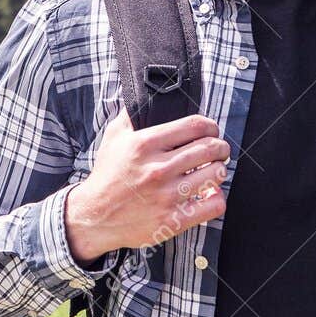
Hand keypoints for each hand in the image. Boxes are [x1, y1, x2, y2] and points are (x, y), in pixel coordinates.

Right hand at [64, 107, 229, 262]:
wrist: (94, 216)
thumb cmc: (107, 176)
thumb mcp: (113, 138)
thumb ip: (131, 115)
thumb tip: (146, 96)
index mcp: (145, 144)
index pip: (195, 126)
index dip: (211, 126)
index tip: (212, 131)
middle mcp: (157, 168)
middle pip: (210, 148)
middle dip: (221, 147)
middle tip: (219, 150)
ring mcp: (166, 196)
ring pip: (216, 174)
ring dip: (220, 170)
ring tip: (214, 170)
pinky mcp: (172, 220)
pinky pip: (212, 205)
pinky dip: (217, 198)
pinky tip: (209, 194)